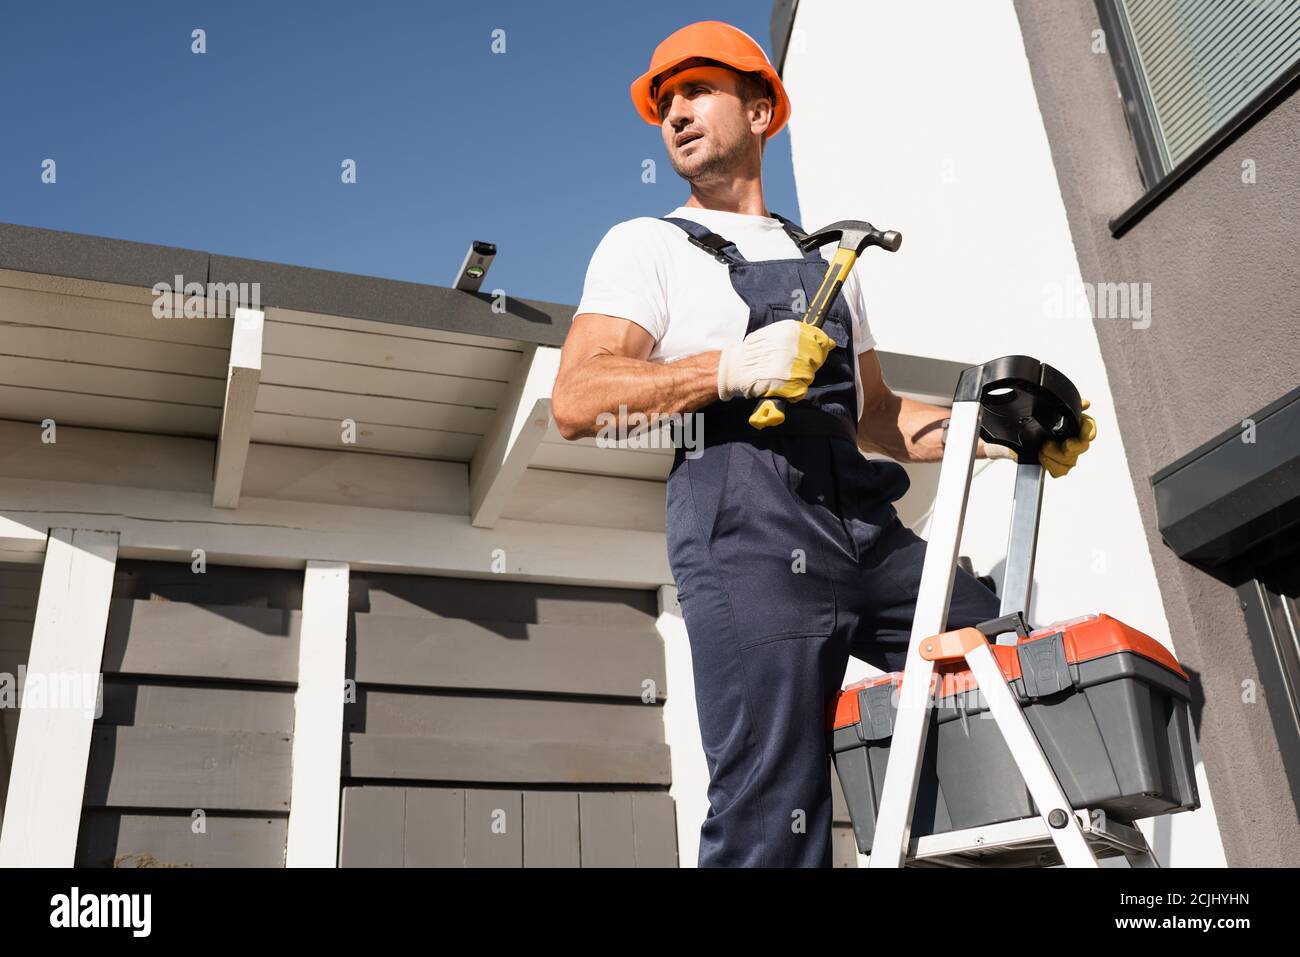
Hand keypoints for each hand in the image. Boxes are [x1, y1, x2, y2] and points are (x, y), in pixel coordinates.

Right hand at [717, 319, 836, 401]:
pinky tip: (780, 386)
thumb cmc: (755, 352)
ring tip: (781, 377)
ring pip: (809, 376)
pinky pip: (801, 390)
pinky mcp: (789, 383)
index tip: (812, 354)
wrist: (735, 368)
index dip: (819, 349)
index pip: (821, 340)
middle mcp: (794, 346)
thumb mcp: (776, 334)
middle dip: (807, 365)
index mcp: (792, 331)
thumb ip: (802, 336)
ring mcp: (793, 365)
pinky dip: (793, 392)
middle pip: (817, 359)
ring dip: (798, 379)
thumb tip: (829, 343)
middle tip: (788, 368)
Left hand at [1039, 398, 1096, 477]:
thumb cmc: (1035, 421)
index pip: (1089, 427)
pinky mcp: (1057, 465)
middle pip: (1082, 447)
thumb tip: (1085, 403)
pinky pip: (1060, 471)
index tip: (1084, 435)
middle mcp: (1073, 439)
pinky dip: (1051, 466)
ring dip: (1056, 456)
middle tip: (1064, 445)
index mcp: (1075, 423)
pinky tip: (1042, 457)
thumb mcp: (1048, 408)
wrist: (1019, 435)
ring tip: (1043, 448)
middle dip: (1073, 447)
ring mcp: (1066, 455)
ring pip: (1071, 461)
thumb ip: (1067, 404)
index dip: (1088, 431)